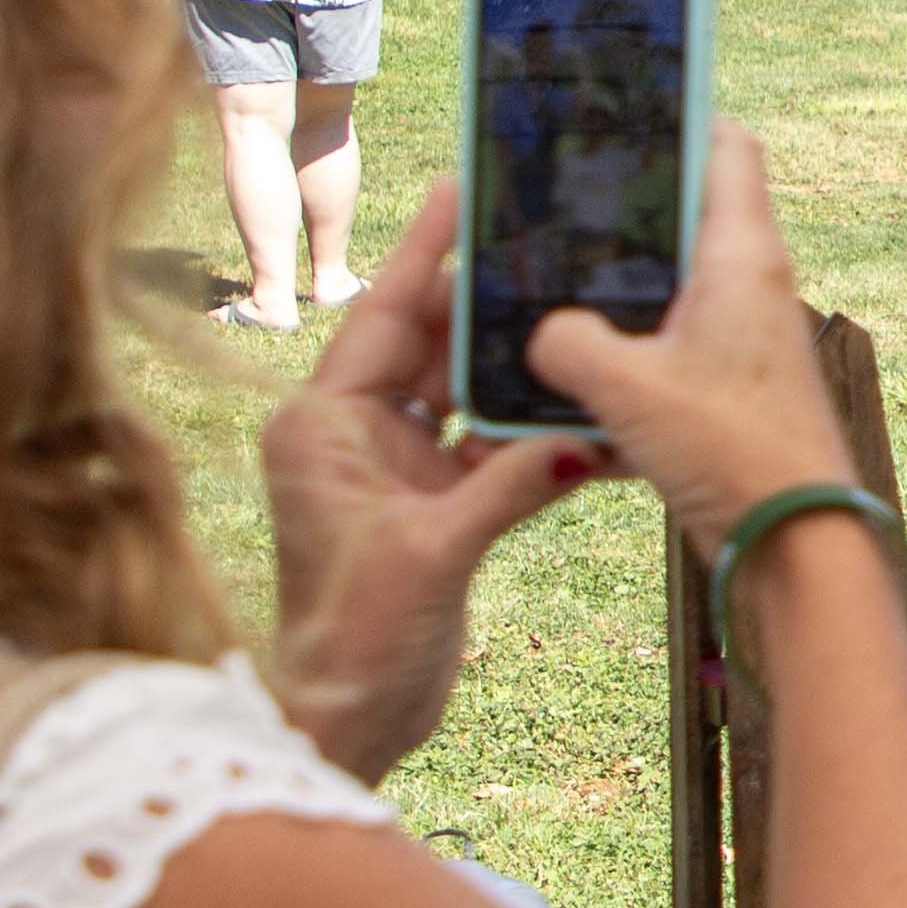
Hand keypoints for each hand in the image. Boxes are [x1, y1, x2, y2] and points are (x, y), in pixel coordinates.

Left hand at [258, 180, 596, 785]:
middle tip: (537, 237)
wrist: (351, 718)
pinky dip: (532, 433)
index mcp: (321, 424)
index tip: (460, 189)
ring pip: (463, 390)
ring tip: (570, 308)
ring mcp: (393, 467)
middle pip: (425, 343)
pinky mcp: (432, 503)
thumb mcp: (434, 551)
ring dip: (514, 365)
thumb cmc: (355, 637)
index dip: (425, 253)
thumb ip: (508, 486)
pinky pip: (490, 446)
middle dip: (481, 298)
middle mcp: (351, 434)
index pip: (380, 316)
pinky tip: (583, 409)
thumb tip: (585, 438)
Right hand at [523, 127, 860, 554]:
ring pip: (671, 285)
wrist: (795, 545)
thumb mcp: (626, 388)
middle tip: (554, 192)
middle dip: (624, 204)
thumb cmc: (733, 452)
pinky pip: (669, 346)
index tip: (619, 103)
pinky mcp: (730, 388)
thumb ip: (568, 342)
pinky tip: (572, 367)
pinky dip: (626, 348)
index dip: (679, 113)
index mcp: (743, 256)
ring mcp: (744, 338)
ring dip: (618, 284)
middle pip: (687, 214)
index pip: (726, 145)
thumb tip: (542, 331)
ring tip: (546, 275)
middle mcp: (752, 286)